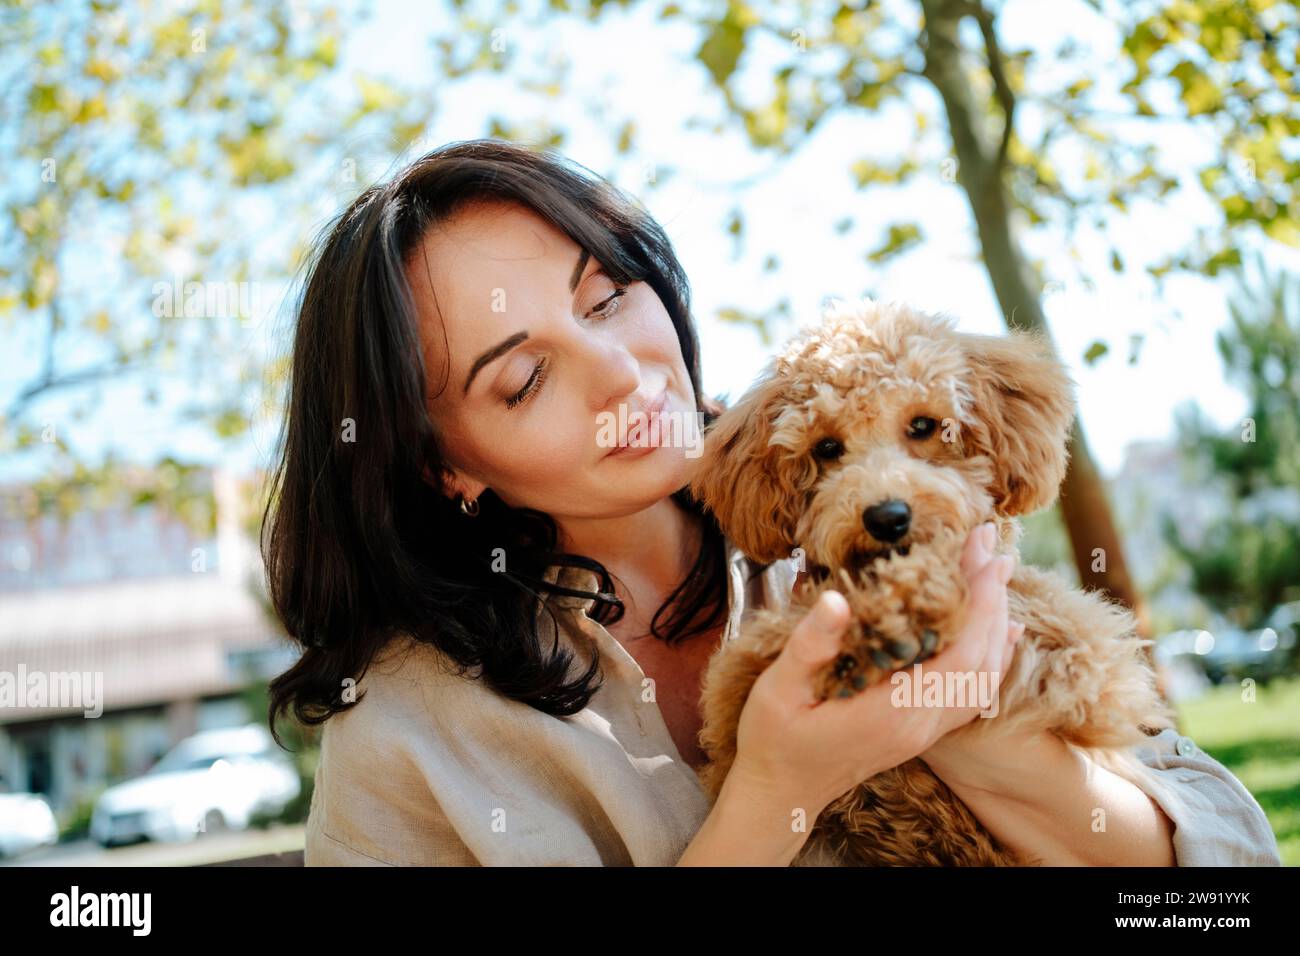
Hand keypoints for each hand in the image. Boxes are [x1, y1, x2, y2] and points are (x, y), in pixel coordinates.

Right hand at [731, 521, 1024, 815]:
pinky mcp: (920, 732)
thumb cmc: (773, 740)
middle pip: (981, 659)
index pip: (959, 651)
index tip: (978, 548)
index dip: (977, 598)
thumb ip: (809, 647)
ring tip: (995, 572)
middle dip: (992, 598)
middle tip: (991, 543)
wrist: (780, 795)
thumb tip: (837, 599)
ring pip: (984, 678)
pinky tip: (998, 632)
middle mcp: (920, 724)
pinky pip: (973, 693)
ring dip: (995, 622)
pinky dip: (992, 656)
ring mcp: (924, 732)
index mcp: (893, 712)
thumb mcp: (778, 689)